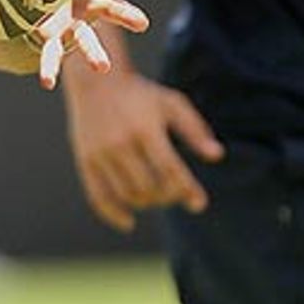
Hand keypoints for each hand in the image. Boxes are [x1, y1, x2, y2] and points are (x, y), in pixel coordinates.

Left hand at [31, 0, 161, 88]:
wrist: (53, 2)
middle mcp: (92, 2)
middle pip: (111, 7)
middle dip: (125, 14)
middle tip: (141, 22)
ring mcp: (77, 23)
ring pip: (88, 38)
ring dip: (93, 52)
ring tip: (102, 67)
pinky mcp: (56, 39)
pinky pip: (53, 54)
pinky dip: (50, 66)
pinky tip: (46, 81)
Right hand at [64, 67, 224, 232]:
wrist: (96, 80)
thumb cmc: (141, 94)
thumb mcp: (171, 104)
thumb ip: (195, 130)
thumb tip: (217, 156)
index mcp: (145, 127)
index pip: (170, 169)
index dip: (187, 189)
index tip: (199, 204)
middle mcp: (120, 142)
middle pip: (149, 187)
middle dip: (168, 197)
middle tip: (176, 193)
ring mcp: (100, 153)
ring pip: (127, 195)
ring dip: (147, 203)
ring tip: (157, 196)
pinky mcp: (85, 160)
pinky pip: (98, 197)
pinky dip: (114, 214)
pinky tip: (129, 222)